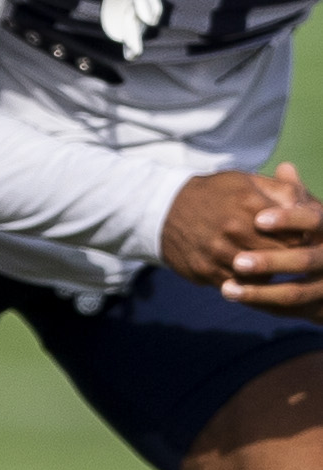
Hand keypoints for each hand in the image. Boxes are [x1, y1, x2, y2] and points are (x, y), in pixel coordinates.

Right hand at [165, 165, 322, 313]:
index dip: (303, 237)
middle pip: (282, 254)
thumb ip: (282, 192)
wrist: (162, 209)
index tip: (305, 239)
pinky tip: (253, 277)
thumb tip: (313, 210)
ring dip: (271, 273)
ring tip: (274, 267)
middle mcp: (233, 228)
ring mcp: (218, 252)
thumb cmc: (214, 194)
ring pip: (262, 275)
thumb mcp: (246, 182)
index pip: (295, 230)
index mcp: (249, 202)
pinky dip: (249, 285)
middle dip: (291, 257)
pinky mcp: (205, 271)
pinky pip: (239, 287)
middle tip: (296, 259)